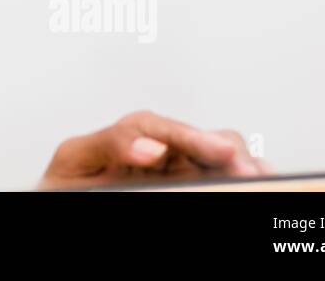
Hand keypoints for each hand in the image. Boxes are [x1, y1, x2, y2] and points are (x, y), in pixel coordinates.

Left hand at [38, 110, 272, 189]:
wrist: (63, 196)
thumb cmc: (65, 183)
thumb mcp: (74, 160)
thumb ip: (109, 145)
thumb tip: (151, 148)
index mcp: (126, 136)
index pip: (157, 128)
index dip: (187, 136)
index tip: (211, 150)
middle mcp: (156, 147)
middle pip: (199, 137)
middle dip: (223, 147)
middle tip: (242, 167)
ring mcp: (174, 167)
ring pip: (218, 154)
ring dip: (239, 161)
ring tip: (259, 175)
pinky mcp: (186, 181)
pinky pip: (217, 174)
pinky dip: (240, 174)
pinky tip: (261, 180)